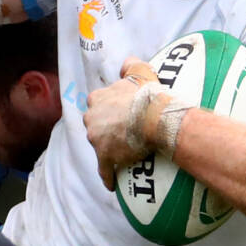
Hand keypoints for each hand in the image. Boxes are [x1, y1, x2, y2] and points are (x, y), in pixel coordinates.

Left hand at [84, 58, 170, 188]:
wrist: (154, 118)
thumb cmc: (148, 95)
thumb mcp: (140, 72)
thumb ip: (130, 65)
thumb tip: (126, 62)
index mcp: (97, 99)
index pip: (97, 105)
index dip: (108, 110)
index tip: (119, 115)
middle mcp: (91, 118)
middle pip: (96, 126)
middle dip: (105, 129)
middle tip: (123, 133)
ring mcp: (96, 139)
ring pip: (99, 146)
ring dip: (108, 150)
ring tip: (122, 154)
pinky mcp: (104, 157)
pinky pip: (104, 170)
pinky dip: (107, 176)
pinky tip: (111, 183)